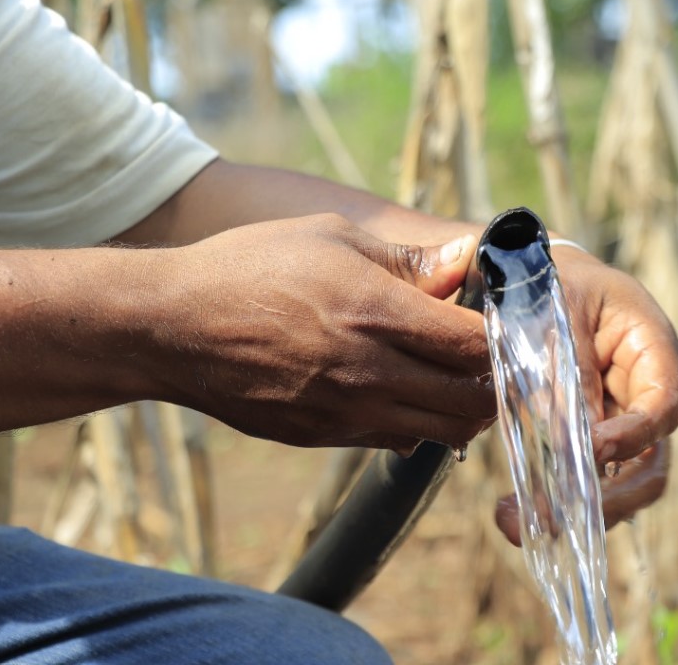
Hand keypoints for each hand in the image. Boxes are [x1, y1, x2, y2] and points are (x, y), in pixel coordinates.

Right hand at [153, 213, 495, 452]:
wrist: (172, 326)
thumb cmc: (251, 266)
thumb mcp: (331, 237)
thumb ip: (406, 260)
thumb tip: (464, 260)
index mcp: (377, 313)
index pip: (476, 346)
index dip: (504, 339)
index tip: (505, 324)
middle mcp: (369, 372)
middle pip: (470, 402)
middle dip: (492, 382)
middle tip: (490, 359)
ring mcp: (345, 412)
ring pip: (440, 433)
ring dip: (459, 410)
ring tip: (451, 379)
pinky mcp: (322, 437)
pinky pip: (393, 441)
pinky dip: (413, 423)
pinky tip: (400, 391)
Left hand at [494, 245, 677, 544]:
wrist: (530, 272)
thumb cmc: (551, 280)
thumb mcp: (556, 310)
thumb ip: (565, 369)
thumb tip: (565, 438)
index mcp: (652, 348)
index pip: (661, 405)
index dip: (631, 435)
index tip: (591, 450)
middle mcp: (644, 393)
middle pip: (650, 464)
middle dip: (607, 500)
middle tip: (553, 519)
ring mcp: (618, 420)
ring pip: (619, 484)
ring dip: (576, 513)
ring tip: (511, 523)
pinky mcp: (586, 438)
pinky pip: (583, 479)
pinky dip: (555, 502)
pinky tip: (511, 515)